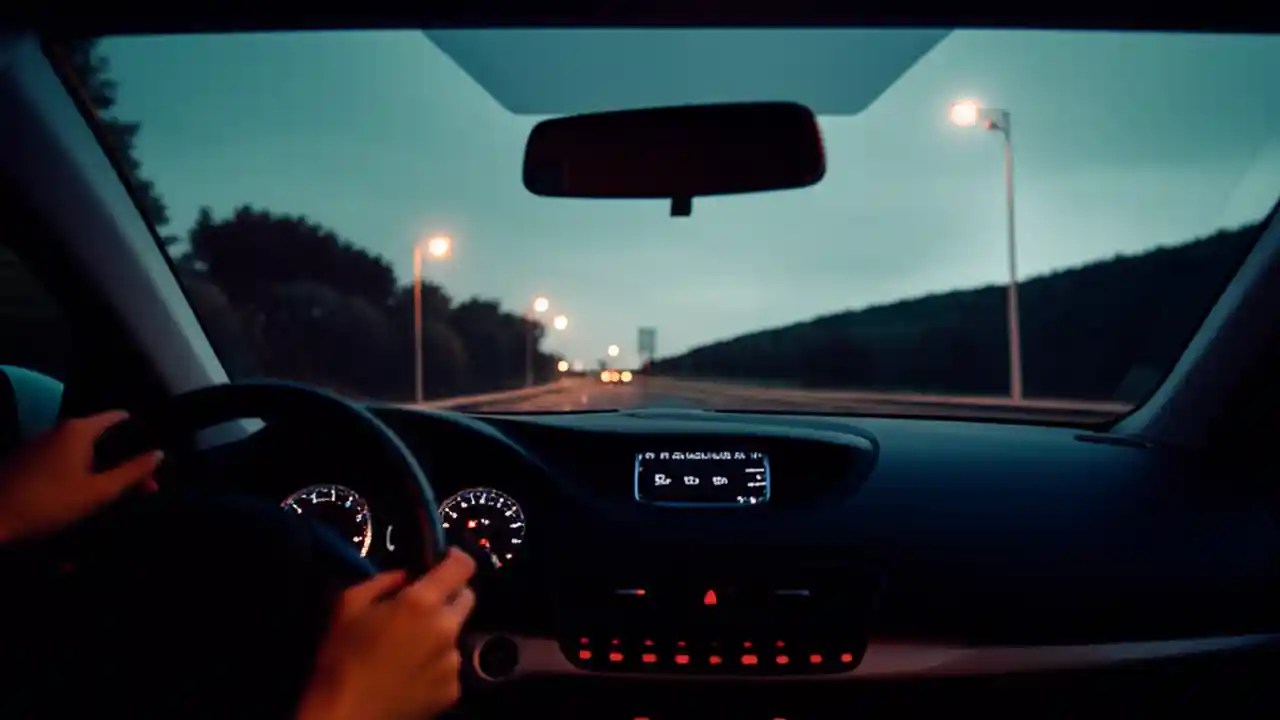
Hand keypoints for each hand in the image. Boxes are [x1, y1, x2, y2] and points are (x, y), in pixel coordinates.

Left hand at [0, 411, 161, 543]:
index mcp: (79, 430)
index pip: (119, 417)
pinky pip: (64, 458)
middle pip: (103, 436)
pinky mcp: (28, 459)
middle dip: (124, 458)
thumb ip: (132, 472)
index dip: (142, 434)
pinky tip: (86, 493)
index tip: (155, 455)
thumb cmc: (48, 503)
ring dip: (103, 467)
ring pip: (83, 449)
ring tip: (118, 493)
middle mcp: (59, 429)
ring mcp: (40, 443)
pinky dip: (81, 470)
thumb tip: (159, 453)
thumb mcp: (98, 492)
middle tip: (144, 485)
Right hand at [298, 549, 476, 719]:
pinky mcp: (453, 689)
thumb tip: (406, 577)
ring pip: (455, 634)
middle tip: (421, 606)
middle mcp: (446, 629)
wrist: (346, 717)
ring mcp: (452, 661)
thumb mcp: (348, 605)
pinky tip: (410, 674)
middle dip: (448, 595)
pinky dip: (435, 664)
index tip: (444, 560)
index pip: (463, 566)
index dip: (456, 558)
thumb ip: (383, 580)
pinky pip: (449, 666)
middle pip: (467, 598)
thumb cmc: (341, 658)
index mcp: (422, 603)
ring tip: (408, 649)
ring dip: (439, 633)